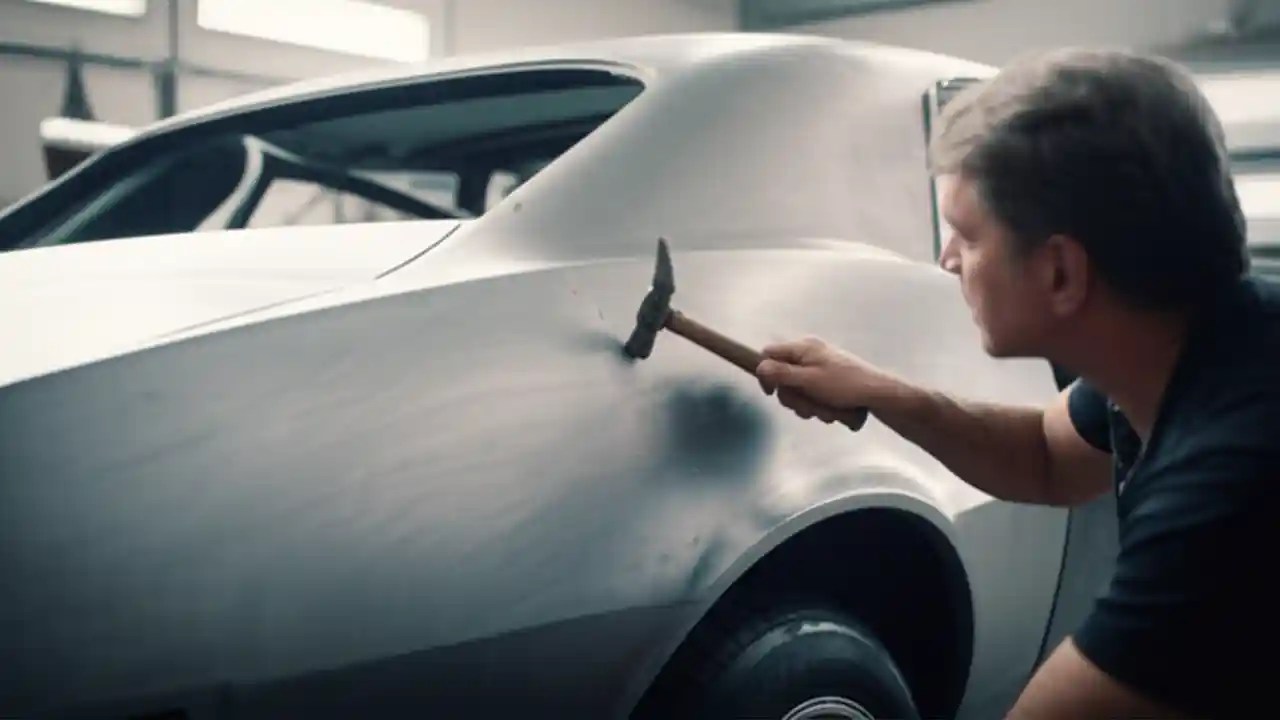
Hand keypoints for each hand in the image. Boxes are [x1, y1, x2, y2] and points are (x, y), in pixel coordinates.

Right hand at [755, 337, 893, 423]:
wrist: (878, 394)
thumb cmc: (844, 385)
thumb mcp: (810, 381)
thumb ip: (782, 374)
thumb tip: (759, 368)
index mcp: (803, 347)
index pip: (768, 354)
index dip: (765, 374)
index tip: (772, 392)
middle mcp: (808, 354)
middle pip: (781, 376)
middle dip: (793, 397)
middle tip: (807, 406)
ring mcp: (818, 367)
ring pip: (796, 389)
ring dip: (807, 405)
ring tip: (824, 410)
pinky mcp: (827, 380)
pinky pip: (811, 393)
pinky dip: (817, 405)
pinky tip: (831, 411)